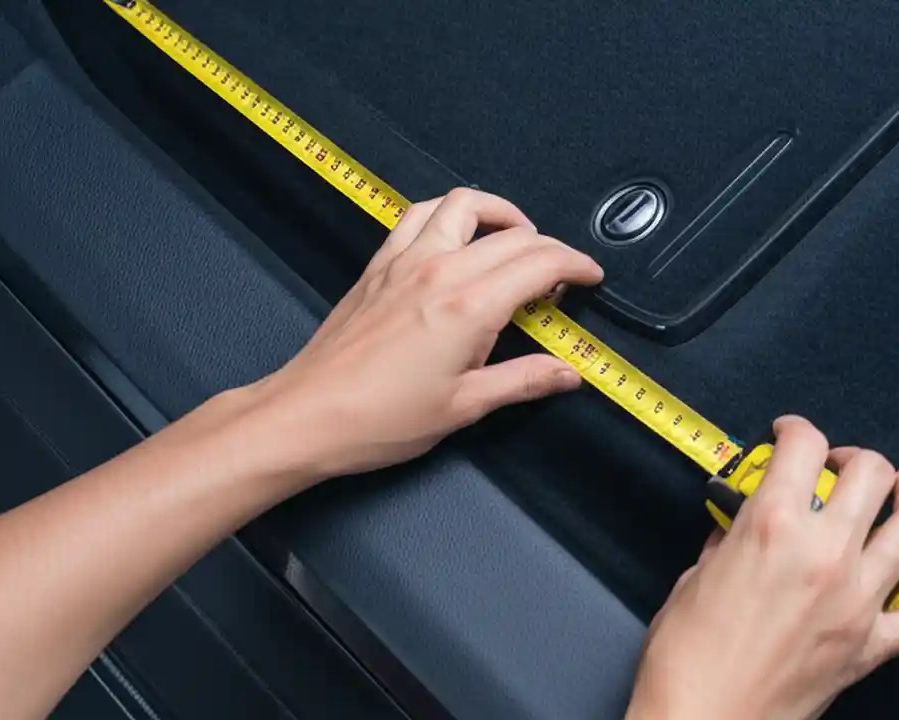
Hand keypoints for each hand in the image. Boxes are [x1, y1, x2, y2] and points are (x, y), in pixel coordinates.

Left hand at [231, 188, 601, 477]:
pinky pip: (418, 215)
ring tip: (516, 239)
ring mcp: (404, 261)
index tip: (590, 278)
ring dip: (499, 214)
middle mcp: (438, 271)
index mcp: (467, 307)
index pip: (539, 264)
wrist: (308, 415)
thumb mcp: (463, 407)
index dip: (575, 266)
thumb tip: (568, 373)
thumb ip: (523, 381)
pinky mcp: (378, 265)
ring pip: (462, 205)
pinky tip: (457, 238)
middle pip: (512, 235)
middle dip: (549, 248)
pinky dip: (448, 214)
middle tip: (562, 277)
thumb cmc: (379, 419)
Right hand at [626, 416, 898, 719]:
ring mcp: (858, 600)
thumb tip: (742, 525)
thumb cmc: (684, 655)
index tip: (788, 436)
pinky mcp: (873, 645)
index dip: (795, 430)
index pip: (803, 447)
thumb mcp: (694, 576)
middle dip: (851, 459)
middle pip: (870, 472)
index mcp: (770, 528)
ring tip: (897, 488)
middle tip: (833, 468)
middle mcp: (824, 554)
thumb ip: (729, 542)